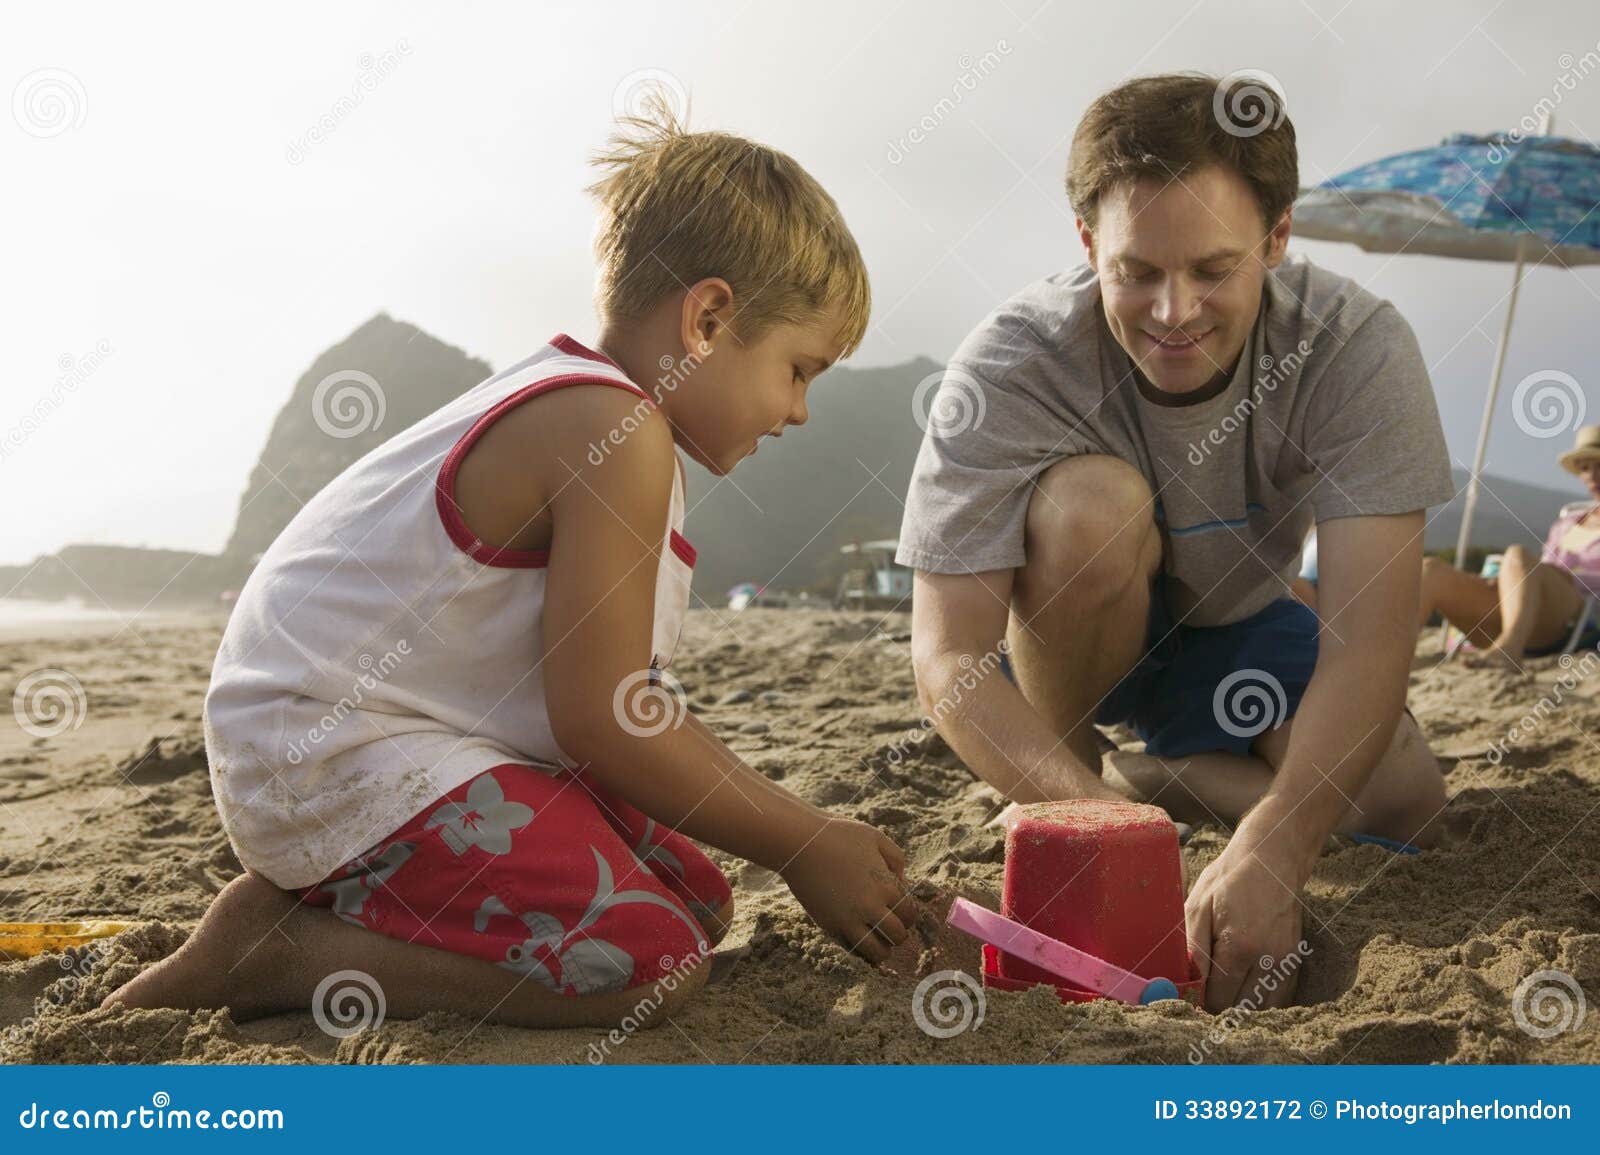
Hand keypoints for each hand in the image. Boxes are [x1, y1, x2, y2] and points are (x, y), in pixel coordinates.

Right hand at [781, 818, 919, 964]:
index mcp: (886, 884)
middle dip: (899, 934)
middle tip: (892, 929)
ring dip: (882, 950)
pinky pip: (852, 948)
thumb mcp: (875, 837)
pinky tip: (859, 940)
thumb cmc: (838, 835)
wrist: (800, 843)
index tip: (900, 911)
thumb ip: (896, 858)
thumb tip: (901, 882)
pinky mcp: (830, 924)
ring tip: (879, 944)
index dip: (908, 914)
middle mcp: (871, 905)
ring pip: (877, 951)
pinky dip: (860, 949)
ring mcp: (849, 918)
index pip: (910, 913)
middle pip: (898, 935)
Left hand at [1185, 840, 1305, 1012]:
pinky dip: (1260, 1001)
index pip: (1218, 1000)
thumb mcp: (1198, 906)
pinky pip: (1279, 999)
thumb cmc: (1229, 879)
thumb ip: (1192, 950)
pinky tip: (1243, 987)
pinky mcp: (1295, 961)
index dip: (1200, 1003)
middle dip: (1219, 1008)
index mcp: (1241, 947)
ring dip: (1241, 1008)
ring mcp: (1286, 963)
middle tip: (1203, 996)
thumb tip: (1185, 985)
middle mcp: (1269, 960)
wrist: (1272, 860)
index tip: (1189, 998)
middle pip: (1241, 1010)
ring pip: (1263, 1010)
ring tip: (1223, 992)